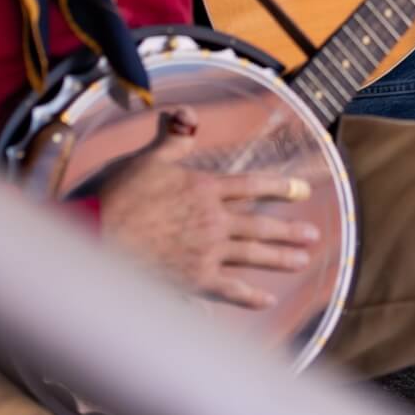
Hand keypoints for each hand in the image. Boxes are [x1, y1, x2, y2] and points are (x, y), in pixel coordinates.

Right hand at [100, 109, 319, 308]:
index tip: (303, 191)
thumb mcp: (150, 159)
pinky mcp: (193, 280)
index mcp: (206, 188)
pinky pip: (229, 289)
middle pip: (260, 225)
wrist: (99, 236)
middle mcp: (214, 220)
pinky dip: (250, 296)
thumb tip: (188, 113)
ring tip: (302, 261)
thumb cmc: (120, 195)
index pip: (252, 185)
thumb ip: (174, 137)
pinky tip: (267, 300)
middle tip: (314, 236)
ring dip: (280, 259)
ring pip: (252, 256)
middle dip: (289, 231)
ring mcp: (206, 252)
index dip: (280, 188)